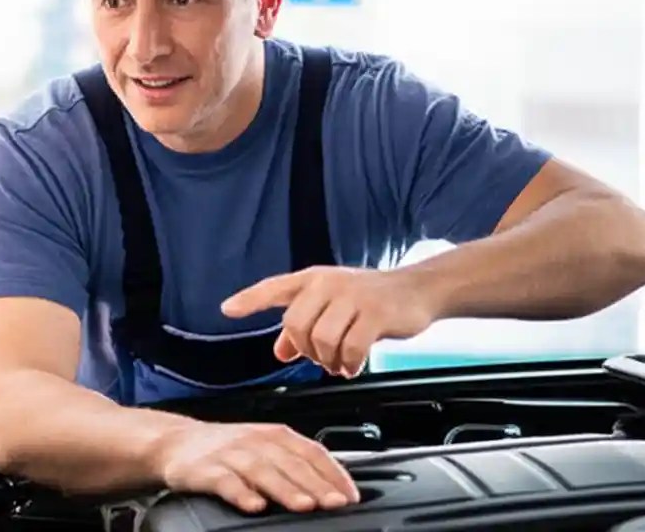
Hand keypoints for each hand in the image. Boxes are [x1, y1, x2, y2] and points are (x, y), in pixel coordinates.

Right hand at [154, 421, 359, 513]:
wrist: (175, 441)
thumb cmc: (227, 450)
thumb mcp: (263, 447)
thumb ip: (294, 463)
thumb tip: (333, 488)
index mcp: (274, 435)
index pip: (311, 451)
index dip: (333, 473)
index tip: (350, 495)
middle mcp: (254, 441)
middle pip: (289, 462)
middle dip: (315, 484)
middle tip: (335, 503)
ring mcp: (229, 454)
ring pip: (261, 470)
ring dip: (284, 488)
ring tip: (304, 506)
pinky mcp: (204, 469)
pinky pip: (224, 481)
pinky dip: (240, 493)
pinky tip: (253, 505)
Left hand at [220, 266, 437, 377]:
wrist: (416, 289)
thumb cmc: (369, 299)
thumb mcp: (333, 308)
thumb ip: (304, 328)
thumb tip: (279, 352)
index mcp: (313, 280)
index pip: (274, 288)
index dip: (250, 299)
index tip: (228, 309)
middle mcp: (328, 283)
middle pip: (295, 325)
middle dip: (305, 349)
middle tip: (321, 358)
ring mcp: (353, 296)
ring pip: (321, 339)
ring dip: (328, 360)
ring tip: (340, 362)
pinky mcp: (375, 313)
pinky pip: (350, 348)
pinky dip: (349, 364)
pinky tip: (353, 365)